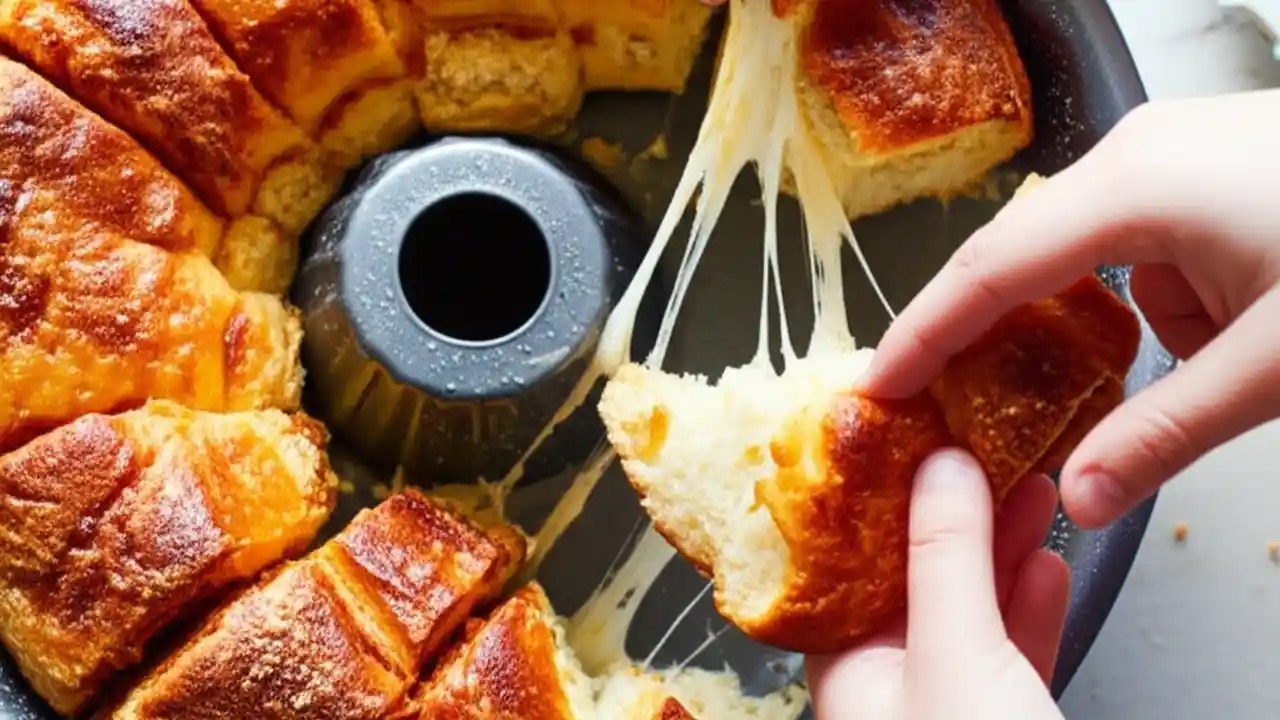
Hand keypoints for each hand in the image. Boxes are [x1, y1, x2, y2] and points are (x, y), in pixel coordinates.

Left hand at [807, 449, 1068, 719]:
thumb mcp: (953, 654)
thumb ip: (947, 560)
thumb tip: (941, 469)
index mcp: (846, 665)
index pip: (850, 554)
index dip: (883, 492)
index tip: (918, 438)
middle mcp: (886, 681)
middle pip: (917, 572)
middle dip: (959, 511)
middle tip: (989, 451)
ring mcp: (945, 699)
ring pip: (972, 606)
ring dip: (1004, 546)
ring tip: (1031, 485)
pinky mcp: (1001, 714)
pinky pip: (1012, 648)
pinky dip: (1031, 603)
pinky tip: (1048, 563)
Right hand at [861, 90, 1279, 528]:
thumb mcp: (1273, 367)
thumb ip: (1161, 438)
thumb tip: (1079, 502)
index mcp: (1137, 189)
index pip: (991, 269)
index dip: (925, 331)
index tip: (880, 382)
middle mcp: (1139, 155)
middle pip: (1030, 255)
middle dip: (1011, 334)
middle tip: (976, 402)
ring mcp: (1175, 153)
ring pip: (1096, 255)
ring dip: (1122, 323)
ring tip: (1199, 362)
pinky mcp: (1207, 165)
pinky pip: (1145, 242)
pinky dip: (1164, 297)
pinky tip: (1224, 326)